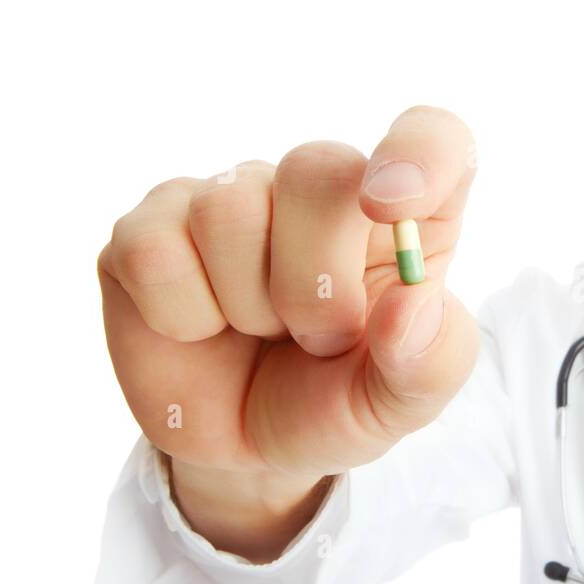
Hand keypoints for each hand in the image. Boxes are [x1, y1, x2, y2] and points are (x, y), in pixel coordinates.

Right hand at [99, 106, 479, 515]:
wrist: (246, 449)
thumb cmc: (337, 401)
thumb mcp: (401, 403)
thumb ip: (430, 362)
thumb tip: (414, 305)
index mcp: (408, 214)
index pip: (434, 134)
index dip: (416, 154)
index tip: (394, 208)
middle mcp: (321, 185)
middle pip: (316, 168)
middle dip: (315, 282)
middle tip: (321, 341)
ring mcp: (230, 197)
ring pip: (229, 209)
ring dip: (250, 306)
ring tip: (261, 332)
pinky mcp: (150, 227)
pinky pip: (156, 253)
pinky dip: (182, 318)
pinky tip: (201, 329)